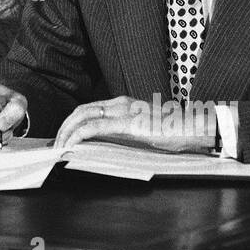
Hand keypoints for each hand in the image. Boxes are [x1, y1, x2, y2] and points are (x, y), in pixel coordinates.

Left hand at [53, 96, 217, 151]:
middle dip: (64, 126)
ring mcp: (123, 110)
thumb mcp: (145, 130)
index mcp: (124, 104)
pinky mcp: (127, 122)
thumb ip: (127, 133)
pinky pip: (94, 126)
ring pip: (83, 116)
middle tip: (55, 143)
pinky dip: (78, 134)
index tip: (63, 137)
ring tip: (59, 147)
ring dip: (67, 131)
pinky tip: (71, 144)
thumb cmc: (175, 132)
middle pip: (81, 110)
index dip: (72, 122)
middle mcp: (120, 103)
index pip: (89, 109)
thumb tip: (109, 145)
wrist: (194, 127)